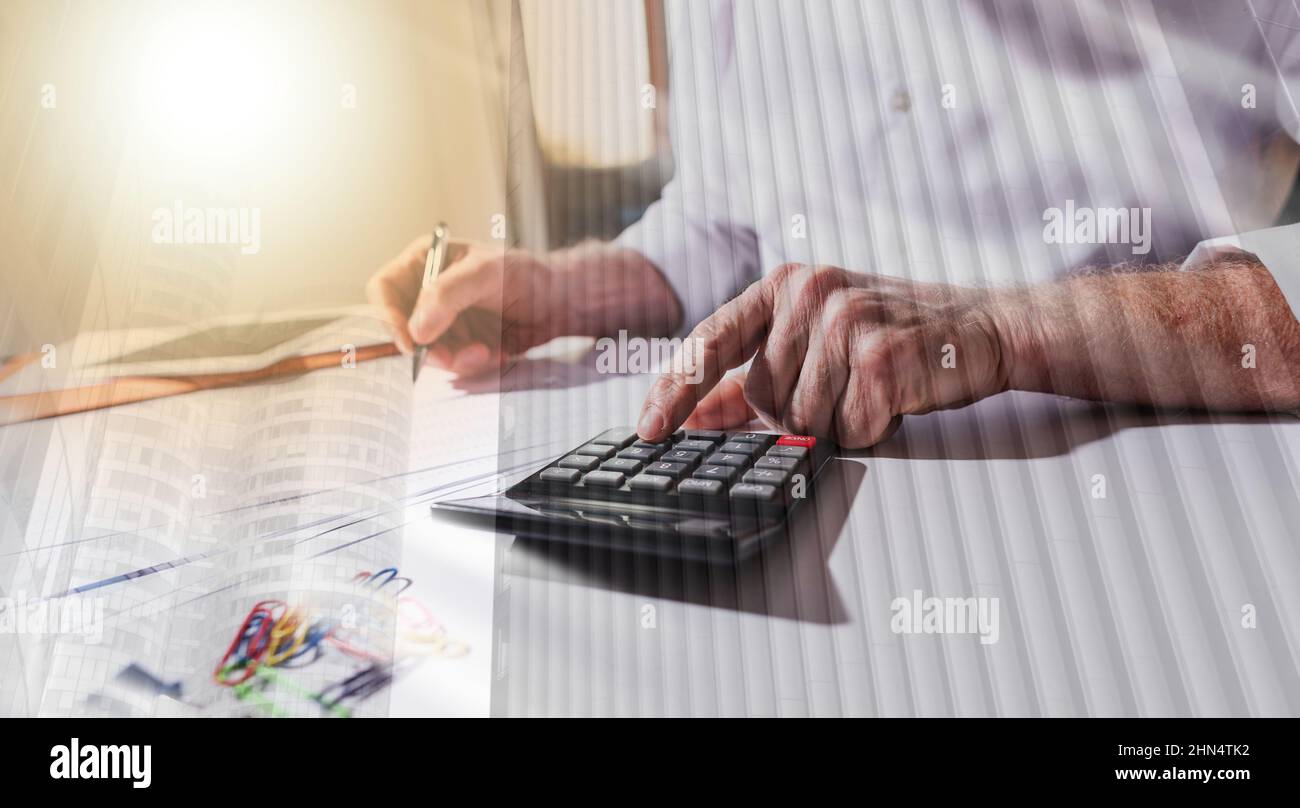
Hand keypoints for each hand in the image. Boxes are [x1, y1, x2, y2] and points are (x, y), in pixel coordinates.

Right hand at [367, 236, 684, 376]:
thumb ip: (448, 295)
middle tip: (458, 358)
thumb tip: (417, 331)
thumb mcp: (487, 274)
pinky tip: (497, 354)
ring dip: (458, 361)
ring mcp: (446, 320)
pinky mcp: (463, 342)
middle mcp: (429, 292)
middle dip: (432, 349)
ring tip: (489, 352)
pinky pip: (454, 364)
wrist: (563, 302)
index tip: (410, 343)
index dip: (389, 318)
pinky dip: (475, 365)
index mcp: (425, 262)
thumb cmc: (528, 275)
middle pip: (404, 330)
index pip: (383, 290)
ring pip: (429, 353)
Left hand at [638, 264, 1011, 447]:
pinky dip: (874, 428)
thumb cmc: (896, 335)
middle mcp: (810, 291)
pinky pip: (851, 428)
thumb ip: (753, 373)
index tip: (648, 429)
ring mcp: (846, 318)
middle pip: (765, 398)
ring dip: (841, 422)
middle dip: (800, 412)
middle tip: (847, 385)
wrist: (987, 328)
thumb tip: (694, 415)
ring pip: (806, 421)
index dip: (675, 388)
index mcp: (785, 282)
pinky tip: (896, 397)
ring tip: (875, 386)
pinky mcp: (883, 353)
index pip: (711, 340)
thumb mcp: (816, 337)